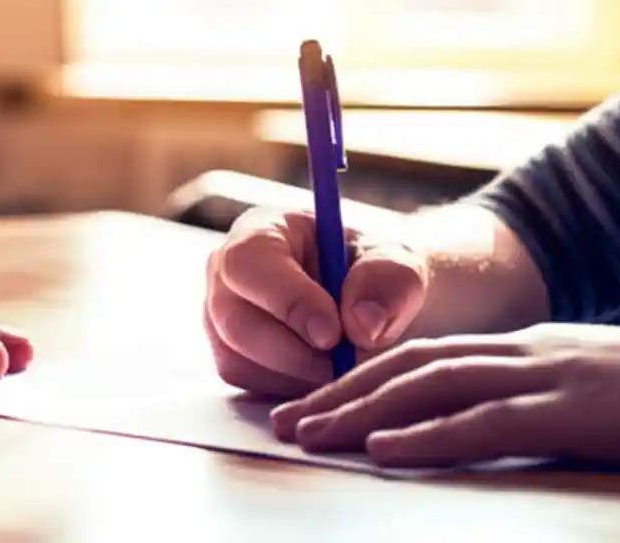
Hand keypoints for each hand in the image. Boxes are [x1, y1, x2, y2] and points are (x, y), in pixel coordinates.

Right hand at [205, 208, 427, 397]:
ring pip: (238, 358)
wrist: (374, 306)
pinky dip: (289, 389)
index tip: (332, 335)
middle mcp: (226, 273)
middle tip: (344, 363)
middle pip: (234, 320)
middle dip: (294, 352)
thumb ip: (389, 281)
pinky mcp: (228, 355)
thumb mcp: (399, 264)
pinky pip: (247, 383)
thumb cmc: (378, 275)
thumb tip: (361, 324)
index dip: (286, 301)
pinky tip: (322, 372)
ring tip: (342, 363)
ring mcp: (219, 316)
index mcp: (261, 231)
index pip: (249, 263)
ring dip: (296, 374)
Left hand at [270, 323, 619, 466]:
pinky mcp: (576, 411)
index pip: (423, 357)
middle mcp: (525, 353)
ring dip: (363, 411)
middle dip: (340, 393)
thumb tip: (465, 427)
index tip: (313, 404)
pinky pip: (489, 422)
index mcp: (524, 350)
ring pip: (433, 386)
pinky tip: (385, 448)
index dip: (361, 379)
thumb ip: (529, 403)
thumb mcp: (585, 393)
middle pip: (410, 366)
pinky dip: (431, 434)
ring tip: (310, 435)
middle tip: (284, 423)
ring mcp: (550, 376)